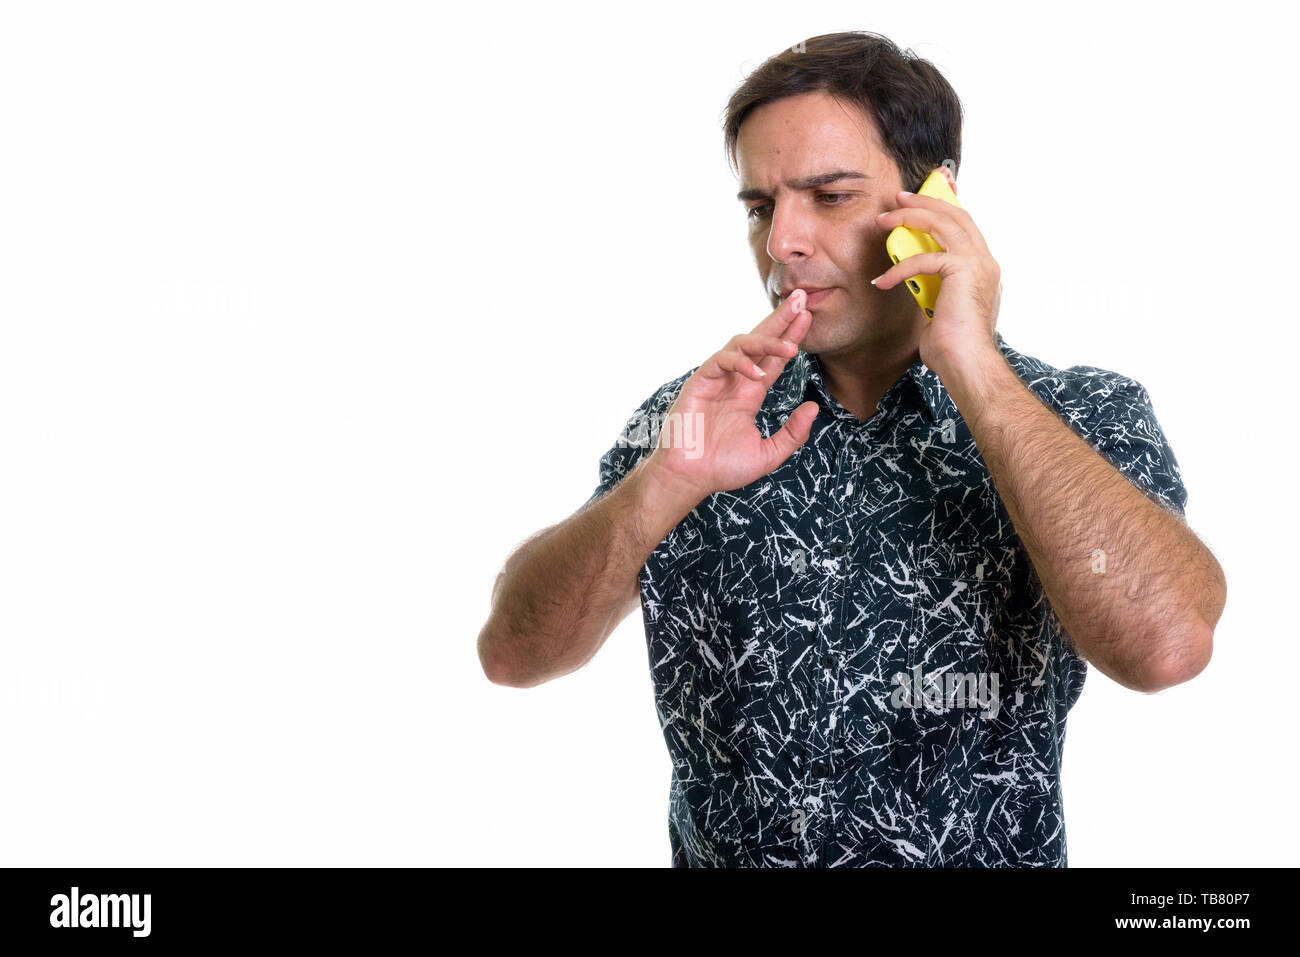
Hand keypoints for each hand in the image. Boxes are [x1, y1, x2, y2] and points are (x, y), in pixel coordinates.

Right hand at [646, 289, 820, 499]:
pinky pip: (721, 361)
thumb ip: (792, 433)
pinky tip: (758, 373)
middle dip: (781, 319)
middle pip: (760, 341)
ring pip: (741, 345)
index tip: (810, 318)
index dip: (790, 337)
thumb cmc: (722, 468)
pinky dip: (740, 363)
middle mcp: (734, 381)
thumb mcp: (768, 454)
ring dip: (767, 341)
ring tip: (791, 346)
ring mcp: (716, 379)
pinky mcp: (699, 382)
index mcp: (748, 394)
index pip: (773, 359)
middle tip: (803, 299)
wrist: (690, 478)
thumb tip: (813, 407)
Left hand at [870, 178, 1002, 373]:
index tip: (920, 201)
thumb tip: (915, 284)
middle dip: (925, 202)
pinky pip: (925, 258)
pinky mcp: (963, 270)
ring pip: (943, 223)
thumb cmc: (952, 347)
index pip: (964, 228)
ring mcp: (978, 263)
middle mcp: (985, 262)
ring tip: (884, 219)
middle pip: (956, 216)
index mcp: (982, 270)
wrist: (966, 363)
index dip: (943, 210)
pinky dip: (900, 268)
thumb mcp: (939, 310)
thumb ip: (933, 290)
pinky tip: (882, 281)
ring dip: (910, 217)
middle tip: (898, 198)